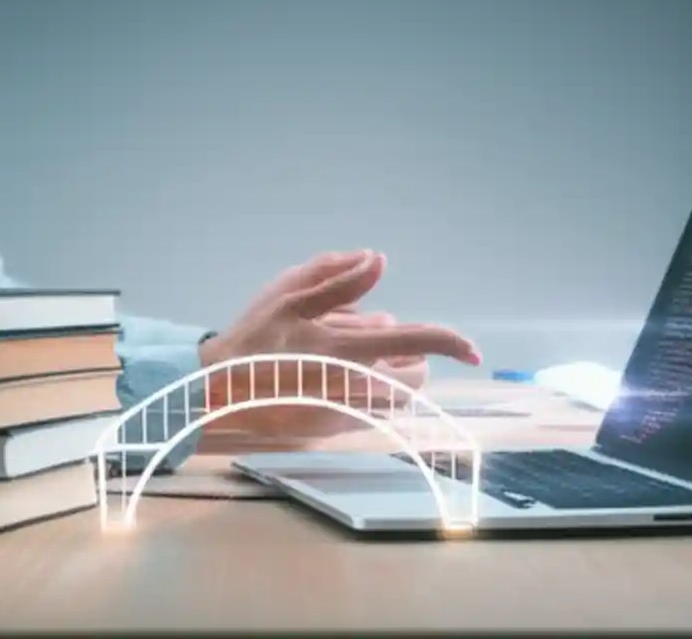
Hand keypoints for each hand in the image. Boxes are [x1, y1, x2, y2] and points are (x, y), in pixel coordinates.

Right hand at [195, 249, 479, 447]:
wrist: (217, 389)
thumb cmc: (253, 338)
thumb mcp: (290, 295)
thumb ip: (340, 278)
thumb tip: (379, 261)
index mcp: (348, 348)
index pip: (416, 341)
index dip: (452, 343)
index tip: (474, 351)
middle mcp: (354, 385)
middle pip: (413, 379)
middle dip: (412, 360)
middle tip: (381, 340)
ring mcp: (343, 413)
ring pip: (393, 399)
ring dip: (389, 377)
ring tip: (351, 354)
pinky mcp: (330, 430)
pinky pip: (368, 413)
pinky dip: (366, 393)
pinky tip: (333, 377)